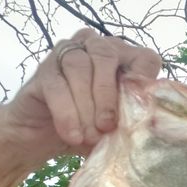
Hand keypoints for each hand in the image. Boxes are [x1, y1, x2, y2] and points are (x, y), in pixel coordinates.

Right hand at [0, 29, 162, 170]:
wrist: (40, 139)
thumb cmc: (86, 129)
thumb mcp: (114, 128)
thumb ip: (130, 119)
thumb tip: (146, 130)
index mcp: (121, 58)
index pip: (144, 57)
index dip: (143, 81)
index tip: (137, 111)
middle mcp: (94, 47)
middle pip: (106, 56)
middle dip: (108, 95)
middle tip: (107, 128)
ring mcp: (65, 54)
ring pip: (79, 67)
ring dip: (86, 105)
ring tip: (89, 136)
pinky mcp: (43, 71)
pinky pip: (56, 85)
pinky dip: (67, 112)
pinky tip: (73, 135)